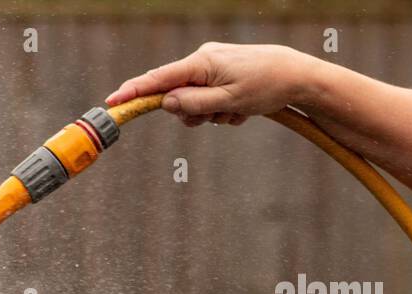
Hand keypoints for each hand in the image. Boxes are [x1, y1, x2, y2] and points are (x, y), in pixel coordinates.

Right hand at [105, 42, 315, 126]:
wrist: (298, 75)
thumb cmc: (266, 86)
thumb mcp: (229, 102)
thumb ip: (194, 104)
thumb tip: (165, 103)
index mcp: (201, 63)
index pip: (159, 79)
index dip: (134, 92)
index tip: (113, 102)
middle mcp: (203, 61)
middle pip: (177, 96)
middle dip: (192, 113)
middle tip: (218, 115)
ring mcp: (212, 67)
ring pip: (194, 101)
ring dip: (210, 114)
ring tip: (236, 112)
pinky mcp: (222, 74)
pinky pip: (209, 99)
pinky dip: (221, 110)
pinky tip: (241, 108)